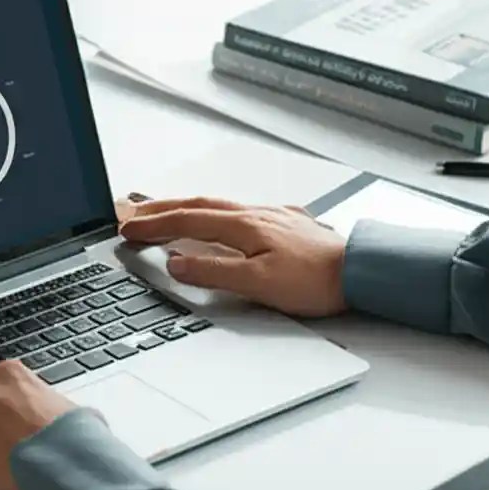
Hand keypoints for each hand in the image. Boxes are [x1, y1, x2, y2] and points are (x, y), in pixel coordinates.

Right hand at [120, 196, 348, 316]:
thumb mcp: (258, 283)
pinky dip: (212, 213)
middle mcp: (255, 214)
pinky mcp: (284, 224)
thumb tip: (177, 263)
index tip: (126, 230)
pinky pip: (236, 212)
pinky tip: (216, 220)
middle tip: (131, 214)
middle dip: (160, 208)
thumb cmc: (316, 281)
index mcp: (244, 225)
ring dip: (184, 207)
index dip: (152, 226)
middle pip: (197, 205)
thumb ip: (214, 271)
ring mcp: (270, 217)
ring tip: (163, 212)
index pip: (186, 221)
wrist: (362, 271)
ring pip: (216, 206)